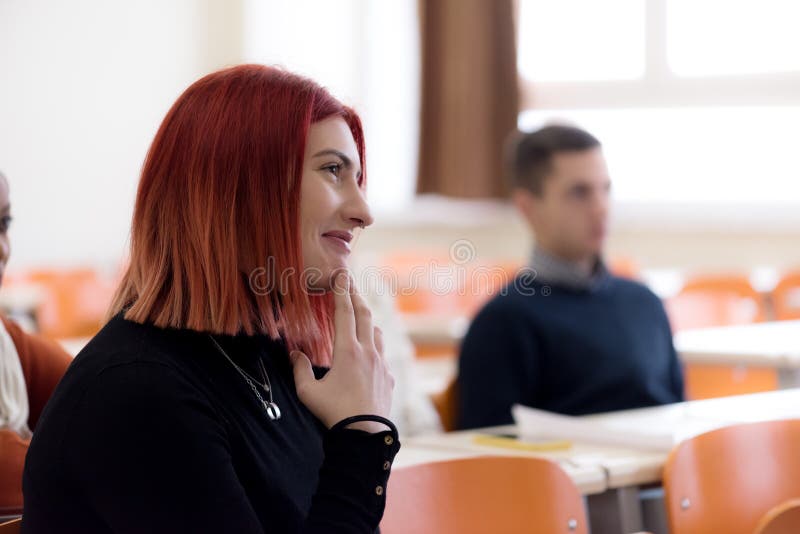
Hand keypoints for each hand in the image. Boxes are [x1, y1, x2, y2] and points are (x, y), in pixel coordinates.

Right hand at [290, 272, 393, 432]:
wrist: (365, 435)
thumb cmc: (335, 413)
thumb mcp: (308, 392)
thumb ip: (299, 370)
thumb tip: (293, 354)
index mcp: (348, 351)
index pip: (344, 313)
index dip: (341, 291)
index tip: (341, 275)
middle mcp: (368, 352)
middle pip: (364, 315)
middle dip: (356, 296)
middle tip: (350, 282)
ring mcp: (381, 364)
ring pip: (376, 332)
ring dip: (367, 319)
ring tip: (360, 314)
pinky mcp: (388, 377)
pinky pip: (382, 353)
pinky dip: (374, 344)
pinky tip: (370, 350)